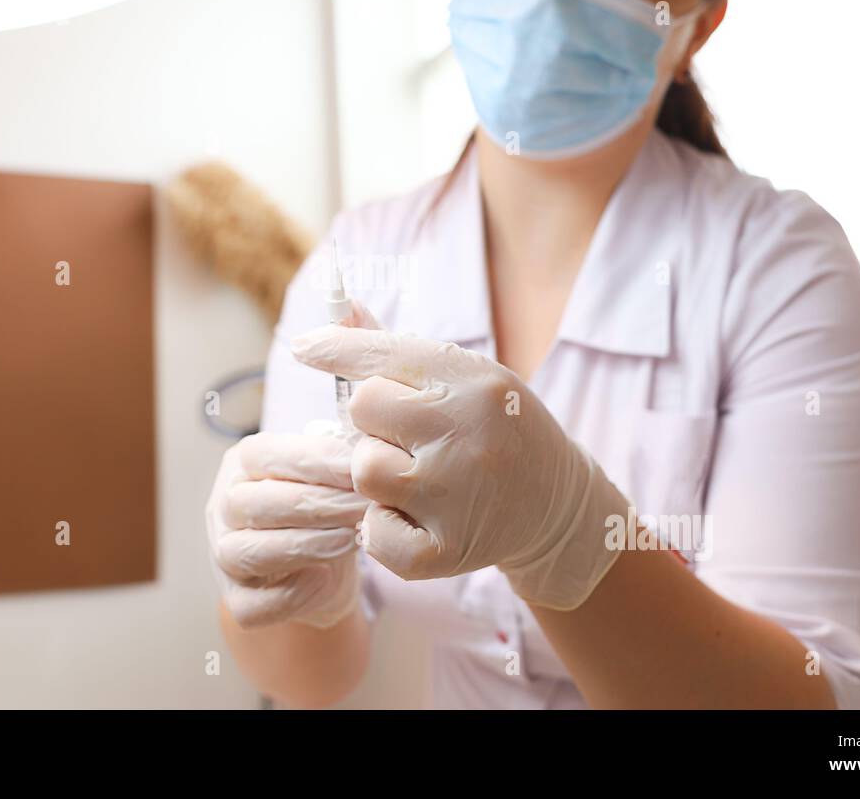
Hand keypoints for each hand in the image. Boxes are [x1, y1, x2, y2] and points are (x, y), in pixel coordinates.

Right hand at [206, 429, 369, 628]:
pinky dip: (290, 593)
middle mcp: (223, 509)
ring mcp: (223, 557)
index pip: (262, 454)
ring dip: (303, 545)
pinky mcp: (236, 601)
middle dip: (315, 503)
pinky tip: (322, 578)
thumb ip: (338, 461)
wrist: (329, 572)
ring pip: (243, 552)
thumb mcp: (332, 477)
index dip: (310, 459)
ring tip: (349, 539)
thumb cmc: (328, 512)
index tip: (356, 467)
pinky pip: (250, 605)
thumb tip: (362, 449)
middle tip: (362, 506)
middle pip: (251, 503)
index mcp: (242, 466)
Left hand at [290, 326, 630, 609]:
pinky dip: (381, 527)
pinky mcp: (449, 551)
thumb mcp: (465, 378)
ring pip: (363, 469)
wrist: (555, 504)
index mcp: (475, 382)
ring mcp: (459, 497)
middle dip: (372, 420)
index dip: (335, 348)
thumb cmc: (494, 429)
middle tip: (405, 434)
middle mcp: (468, 434)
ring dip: (376, 471)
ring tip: (412, 474)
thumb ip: (399, 350)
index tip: (304, 348)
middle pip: (363, 409)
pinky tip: (413, 515)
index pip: (384, 354)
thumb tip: (340, 309)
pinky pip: (373, 533)